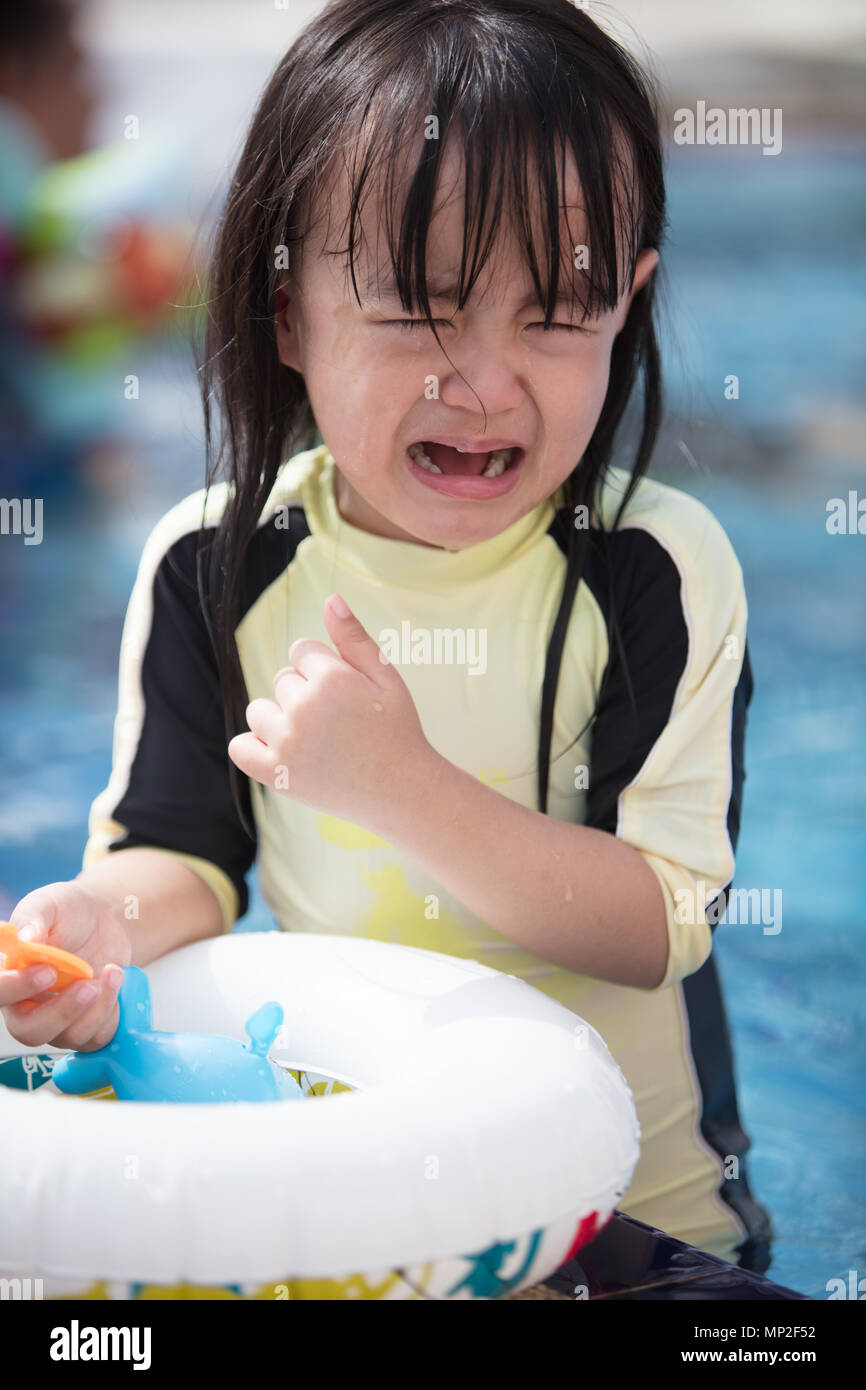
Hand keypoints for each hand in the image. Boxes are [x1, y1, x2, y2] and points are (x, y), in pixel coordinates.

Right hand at [0, 881, 130, 1051]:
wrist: (104, 919)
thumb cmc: (70, 912)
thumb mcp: (51, 903)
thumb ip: (35, 918)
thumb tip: (26, 938)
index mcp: (12, 974)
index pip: (0, 994)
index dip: (18, 989)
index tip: (47, 971)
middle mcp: (30, 1003)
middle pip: (30, 1031)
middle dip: (62, 1012)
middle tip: (88, 984)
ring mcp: (59, 1018)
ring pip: (69, 1037)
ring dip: (96, 1009)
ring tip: (113, 971)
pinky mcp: (87, 1024)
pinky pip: (97, 1038)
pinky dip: (112, 1014)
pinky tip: (116, 983)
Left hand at [228, 593, 438, 834]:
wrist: (401, 790)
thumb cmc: (397, 730)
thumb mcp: (386, 677)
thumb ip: (354, 638)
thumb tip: (330, 598)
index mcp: (331, 679)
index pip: (301, 651)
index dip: (324, 670)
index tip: (345, 694)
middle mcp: (303, 708)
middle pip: (282, 680)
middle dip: (305, 693)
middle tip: (338, 722)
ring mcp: (286, 743)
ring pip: (259, 710)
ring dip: (279, 718)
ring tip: (315, 738)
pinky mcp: (276, 775)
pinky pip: (240, 747)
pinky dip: (254, 746)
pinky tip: (283, 751)